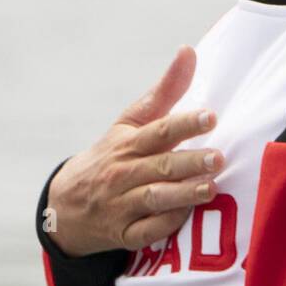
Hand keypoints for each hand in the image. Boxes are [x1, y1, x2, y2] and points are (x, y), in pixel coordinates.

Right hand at [46, 47, 223, 255]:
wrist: (66, 204)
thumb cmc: (111, 155)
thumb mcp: (130, 122)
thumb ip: (165, 91)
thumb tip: (188, 51)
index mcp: (128, 143)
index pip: (158, 131)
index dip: (184, 123)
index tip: (210, 116)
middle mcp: (123, 173)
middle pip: (159, 166)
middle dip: (189, 162)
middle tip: (219, 157)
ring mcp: (121, 204)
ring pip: (153, 199)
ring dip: (182, 195)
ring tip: (211, 188)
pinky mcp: (123, 233)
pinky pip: (146, 231)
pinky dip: (164, 224)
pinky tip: (187, 216)